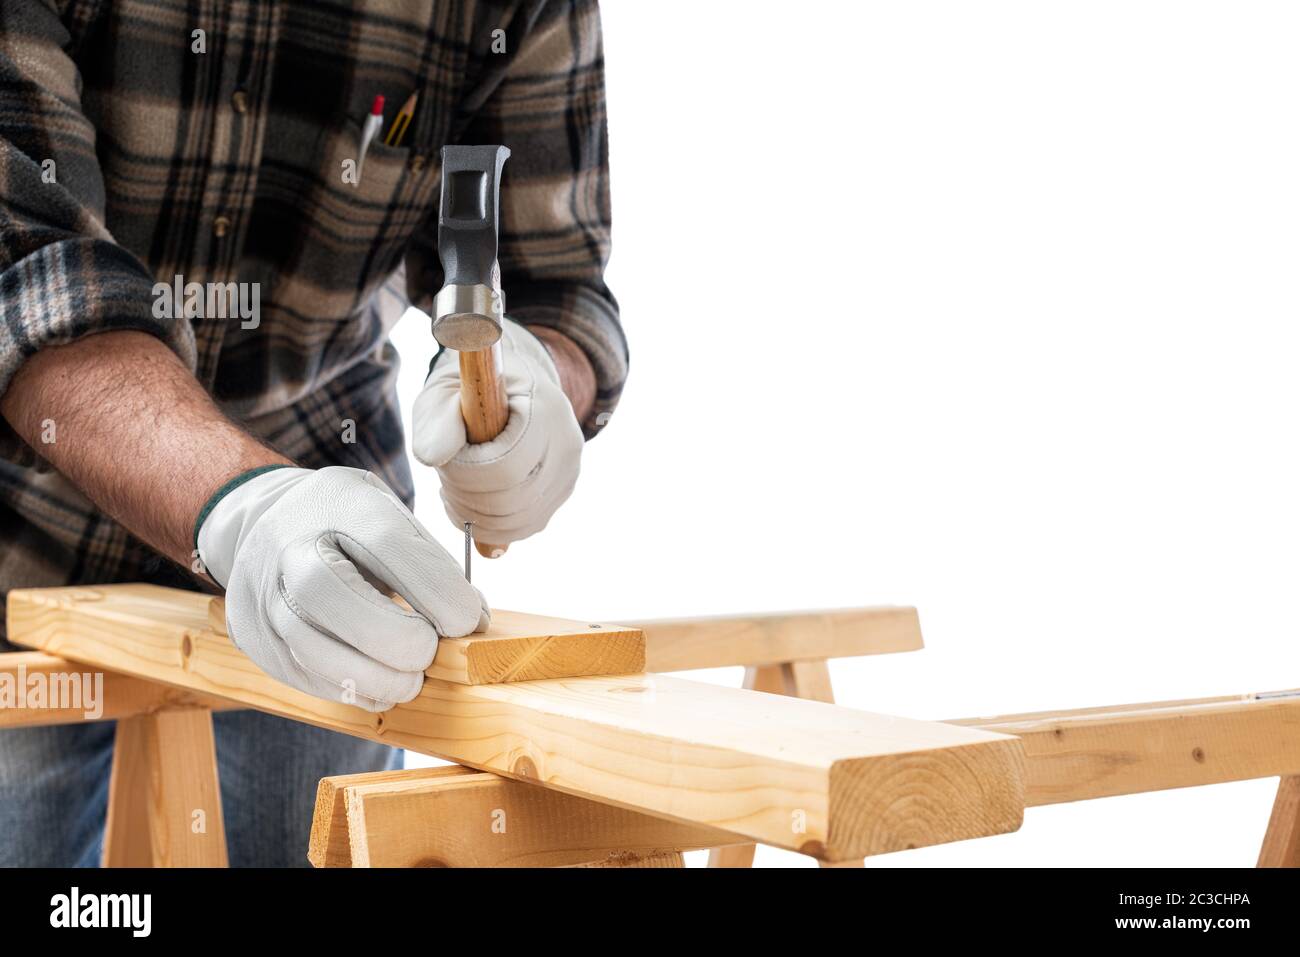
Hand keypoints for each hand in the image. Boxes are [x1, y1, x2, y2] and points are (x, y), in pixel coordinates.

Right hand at [197, 466, 487, 710]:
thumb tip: (472, 621)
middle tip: (429, 652)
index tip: (467, 620)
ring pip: (309, 645)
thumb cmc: (351, 523)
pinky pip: (301, 674)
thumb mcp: (391, 514)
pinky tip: (380, 685)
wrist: (271, 521)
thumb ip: (431, 562)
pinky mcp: (253, 634)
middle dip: (395, 637)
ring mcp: (261, 591)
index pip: (387, 544)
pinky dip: (350, 689)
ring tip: (409, 681)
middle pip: (329, 593)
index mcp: (338, 503)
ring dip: (374, 677)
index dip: (435, 590)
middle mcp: (288, 543)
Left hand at [412, 318, 583, 547]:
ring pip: (520, 520)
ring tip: (456, 489)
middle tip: (445, 479)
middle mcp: (566, 443)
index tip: (446, 459)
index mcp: (543, 408)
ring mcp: (568, 471)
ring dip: (476, 516)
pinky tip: (474, 503)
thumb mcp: (443, 395)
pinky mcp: (562, 492)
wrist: (508, 389)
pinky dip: (493, 526)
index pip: (505, 466)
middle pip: (514, 500)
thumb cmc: (470, 391)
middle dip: (467, 498)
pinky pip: (526, 526)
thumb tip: (431, 457)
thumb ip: (437, 422)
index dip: (466, 474)